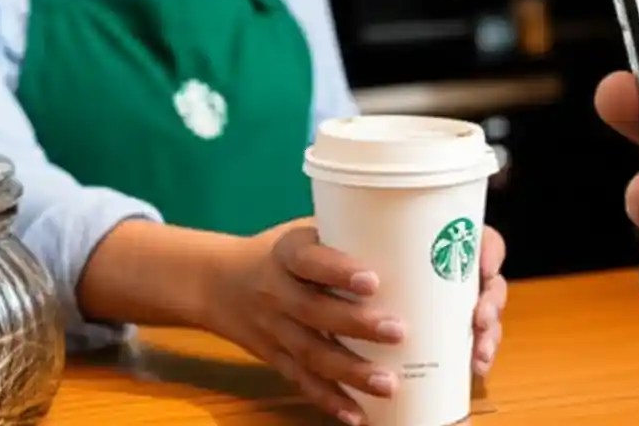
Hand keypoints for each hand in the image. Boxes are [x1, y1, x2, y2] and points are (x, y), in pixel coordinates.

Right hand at [218, 221, 507, 424]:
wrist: (218, 282)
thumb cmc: (281, 252)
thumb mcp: (303, 232)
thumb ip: (347, 236)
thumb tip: (420, 235)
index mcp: (286, 253)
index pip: (309, 260)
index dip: (338, 270)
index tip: (373, 279)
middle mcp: (275, 291)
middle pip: (315, 312)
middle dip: (357, 325)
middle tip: (399, 331)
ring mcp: (273, 329)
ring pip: (311, 354)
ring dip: (351, 372)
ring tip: (389, 384)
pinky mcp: (275, 358)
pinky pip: (302, 382)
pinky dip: (329, 401)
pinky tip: (358, 416)